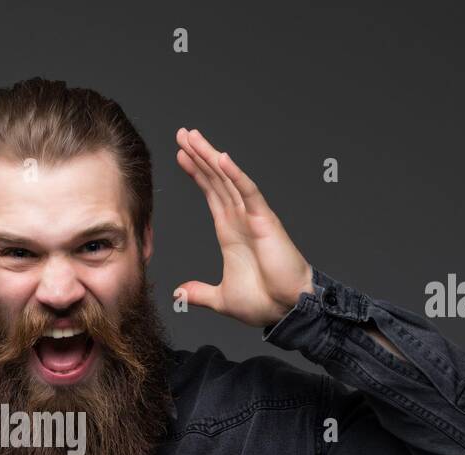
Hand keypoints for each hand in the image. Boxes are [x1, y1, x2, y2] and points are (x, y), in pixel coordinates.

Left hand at [173, 128, 312, 326]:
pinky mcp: (265, 221)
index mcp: (229, 231)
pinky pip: (248, 193)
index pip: (211, 194)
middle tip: (182, 133)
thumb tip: (179, 293)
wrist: (285, 311)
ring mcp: (252, 217)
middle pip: (216, 179)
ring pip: (228, 179)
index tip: (181, 155)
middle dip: (199, 155)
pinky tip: (221, 158)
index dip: (196, 173)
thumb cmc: (262, 302)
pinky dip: (235, 175)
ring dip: (210, 157)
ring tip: (193, 137)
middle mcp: (240, 218)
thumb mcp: (221, 299)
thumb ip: (200, 293)